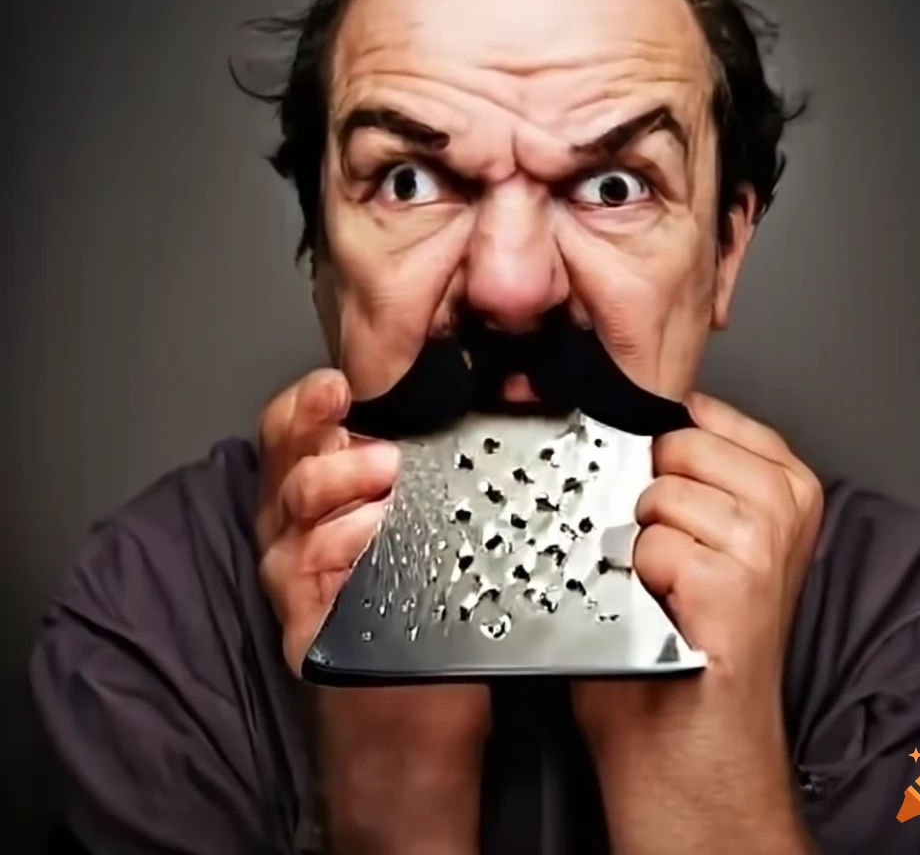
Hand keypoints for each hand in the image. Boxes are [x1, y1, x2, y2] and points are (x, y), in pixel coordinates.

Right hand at [256, 369, 490, 853]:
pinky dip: (335, 550)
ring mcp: (297, 584)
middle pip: (282, 465)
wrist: (422, 710)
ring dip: (333, 484)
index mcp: (321, 498)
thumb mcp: (427, 520)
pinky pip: (305, 582)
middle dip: (320, 436)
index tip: (340, 382)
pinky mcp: (306, 632)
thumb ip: (423, 467)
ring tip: (381, 472)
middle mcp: (297, 535)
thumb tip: (465, 403)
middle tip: (368, 428)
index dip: (308, 402)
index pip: (291, 433)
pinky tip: (368, 535)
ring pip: (288, 518)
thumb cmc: (430, 606)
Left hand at [572, 392, 822, 853]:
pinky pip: (654, 543)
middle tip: (660, 561)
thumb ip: (678, 471)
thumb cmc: (676, 652)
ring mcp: (766, 547)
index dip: (655, 447)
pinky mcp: (738, 588)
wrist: (686, 757)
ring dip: (639, 544)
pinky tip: (661, 614)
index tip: (651, 490)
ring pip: (661, 492)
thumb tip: (632, 414)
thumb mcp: (689, 536)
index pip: (700, 410)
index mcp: (782, 487)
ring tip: (661, 592)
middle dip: (645, 497)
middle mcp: (786, 509)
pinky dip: (638, 579)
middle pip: (676, 441)